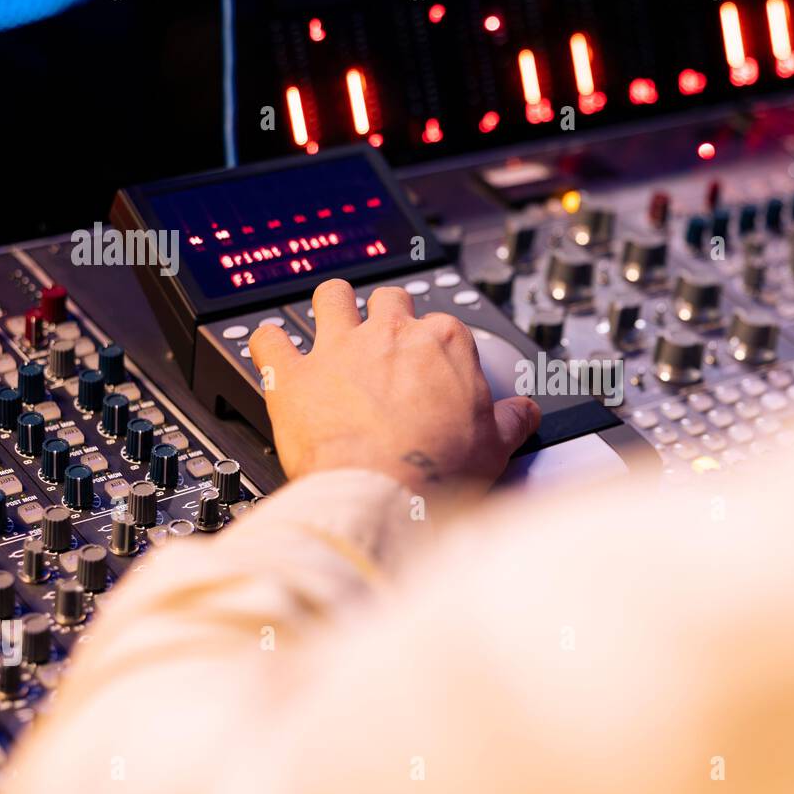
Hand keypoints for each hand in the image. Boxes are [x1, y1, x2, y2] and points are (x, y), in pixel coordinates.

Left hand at [247, 279, 540, 497]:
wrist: (384, 495)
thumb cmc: (437, 472)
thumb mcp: (495, 447)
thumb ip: (511, 421)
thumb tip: (524, 414)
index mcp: (442, 344)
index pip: (444, 326)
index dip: (438, 347)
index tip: (436, 368)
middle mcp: (388, 335)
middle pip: (389, 301)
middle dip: (387, 315)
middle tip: (387, 339)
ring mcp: (338, 350)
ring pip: (331, 298)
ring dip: (331, 305)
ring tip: (332, 318)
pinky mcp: (293, 377)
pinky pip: (269, 341)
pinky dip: (269, 343)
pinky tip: (272, 349)